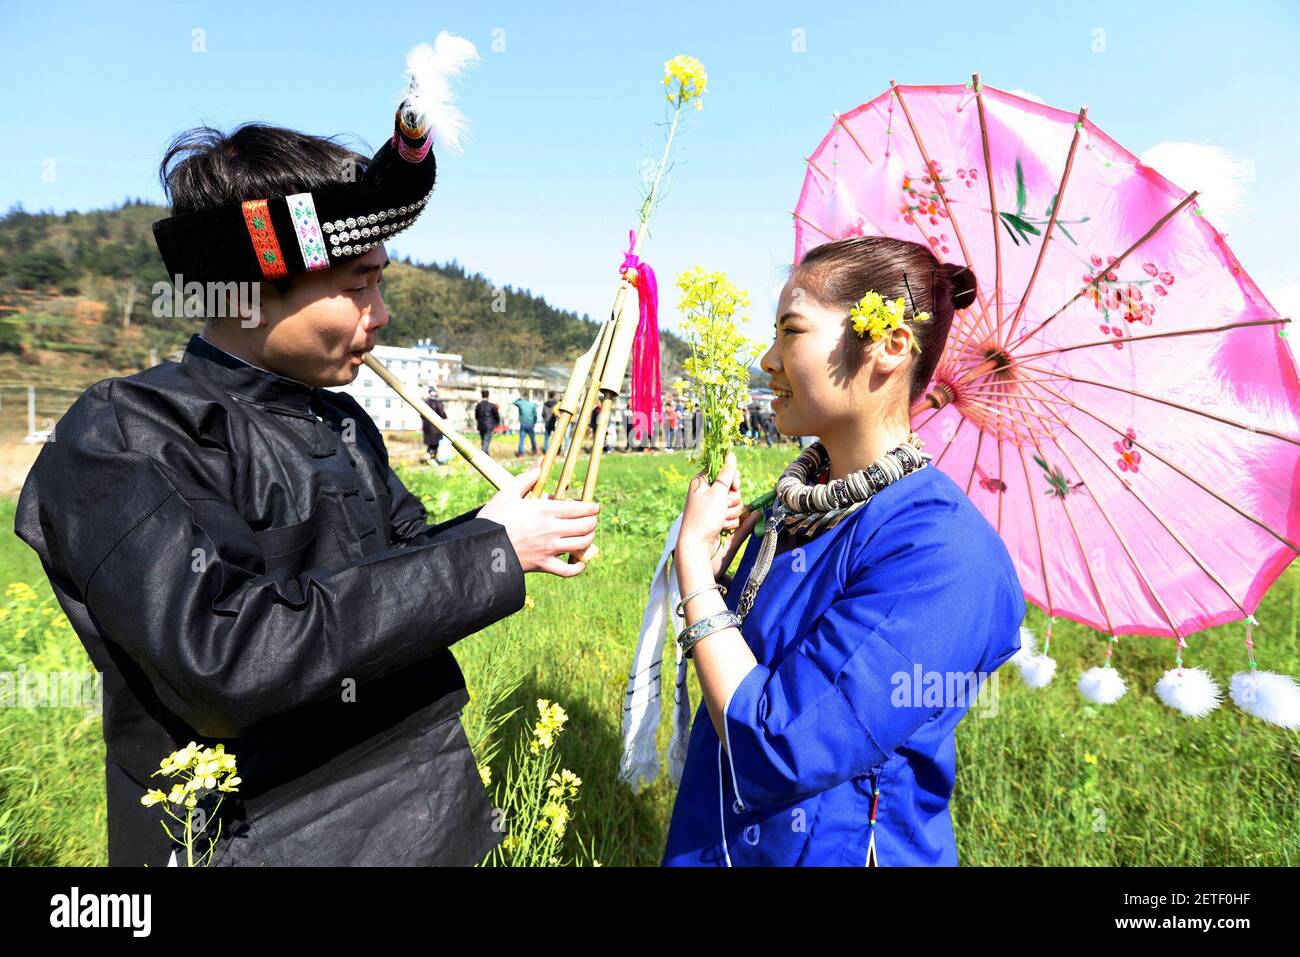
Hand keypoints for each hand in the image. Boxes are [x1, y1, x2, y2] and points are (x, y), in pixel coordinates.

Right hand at [478, 465, 599, 576]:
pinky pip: (567, 571)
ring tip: (586, 535)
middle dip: (592, 522)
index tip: (595, 506)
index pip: (580, 508)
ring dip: (588, 539)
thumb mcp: (507, 493)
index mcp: (545, 510)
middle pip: (585, 526)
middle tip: (591, 520)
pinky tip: (580, 563)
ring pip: (581, 545)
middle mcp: (552, 530)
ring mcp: (549, 549)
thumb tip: (540, 464)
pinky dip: (578, 567)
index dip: (592, 507)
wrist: (481, 548)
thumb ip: (526, 478)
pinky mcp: (543, 565)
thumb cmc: (493, 518)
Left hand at [677, 451, 743, 568]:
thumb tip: (730, 453)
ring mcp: (717, 509)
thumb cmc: (703, 517)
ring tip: (720, 520)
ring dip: (732, 513)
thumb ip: (727, 473)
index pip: (725, 471)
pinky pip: (737, 517)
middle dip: (732, 499)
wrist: (698, 545)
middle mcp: (710, 494)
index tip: (732, 486)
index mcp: (704, 483)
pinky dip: (732, 523)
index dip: (732, 479)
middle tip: (721, 507)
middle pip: (734, 489)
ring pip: (738, 504)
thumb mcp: (716, 491)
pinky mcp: (723, 521)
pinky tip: (724, 528)